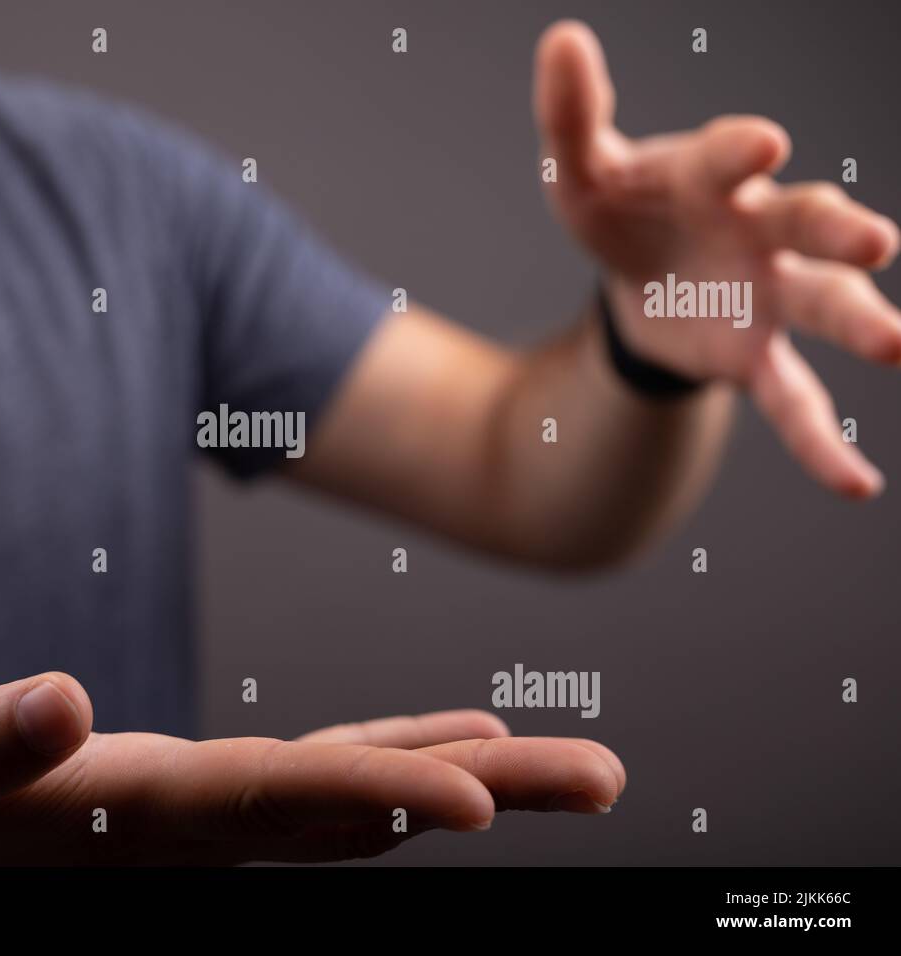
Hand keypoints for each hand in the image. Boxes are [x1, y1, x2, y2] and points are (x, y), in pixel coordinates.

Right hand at [0, 672, 625, 864]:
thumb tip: (59, 700)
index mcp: (138, 815)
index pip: (276, 802)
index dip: (377, 798)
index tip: (482, 805)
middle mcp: (204, 827)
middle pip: (360, 806)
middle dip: (483, 793)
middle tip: (604, 776)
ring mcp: (218, 818)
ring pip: (362, 796)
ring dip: (468, 779)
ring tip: (571, 764)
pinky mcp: (213, 799)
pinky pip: (327, 779)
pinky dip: (401, 762)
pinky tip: (459, 753)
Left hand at [535, 20, 900, 497]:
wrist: (639, 280)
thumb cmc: (621, 210)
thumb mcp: (581, 172)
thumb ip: (571, 116)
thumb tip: (559, 37)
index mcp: (711, 175)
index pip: (725, 159)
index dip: (737, 152)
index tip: (760, 144)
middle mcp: (760, 228)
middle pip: (806, 222)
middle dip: (835, 228)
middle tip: (874, 239)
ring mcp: (770, 295)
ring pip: (824, 303)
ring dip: (860, 319)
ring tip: (896, 344)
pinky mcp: (758, 357)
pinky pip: (796, 400)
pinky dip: (822, 441)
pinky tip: (856, 484)